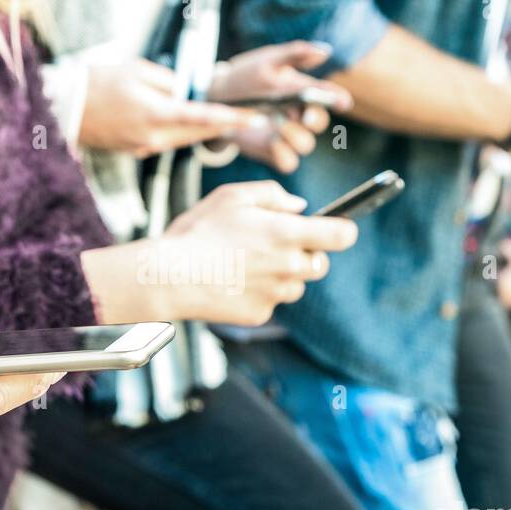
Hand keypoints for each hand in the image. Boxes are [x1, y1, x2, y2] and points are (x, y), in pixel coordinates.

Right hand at [79, 59, 264, 156]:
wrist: (65, 107)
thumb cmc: (99, 82)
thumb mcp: (138, 71)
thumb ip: (169, 83)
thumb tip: (187, 94)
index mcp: (156, 115)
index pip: (204, 118)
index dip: (233, 118)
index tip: (255, 118)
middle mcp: (154, 138)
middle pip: (199, 134)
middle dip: (225, 126)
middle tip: (251, 118)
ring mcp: (144, 148)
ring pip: (185, 140)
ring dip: (205, 131)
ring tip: (228, 121)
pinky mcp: (136, 151)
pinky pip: (167, 143)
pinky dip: (181, 134)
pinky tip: (189, 124)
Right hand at [81, 181, 358, 325]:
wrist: (168, 276)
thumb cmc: (198, 231)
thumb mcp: (233, 196)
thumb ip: (273, 194)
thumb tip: (299, 207)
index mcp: (287, 234)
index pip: (342, 235)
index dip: (342, 229)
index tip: (334, 227)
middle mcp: (288, 268)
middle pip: (320, 264)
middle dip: (306, 253)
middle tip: (274, 244)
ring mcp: (275, 295)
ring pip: (295, 285)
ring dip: (282, 275)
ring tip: (245, 263)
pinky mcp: (259, 315)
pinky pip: (271, 302)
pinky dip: (259, 292)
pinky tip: (232, 281)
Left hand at [208, 41, 353, 172]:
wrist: (217, 98)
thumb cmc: (246, 77)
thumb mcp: (269, 62)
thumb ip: (295, 55)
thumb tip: (325, 51)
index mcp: (303, 93)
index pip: (329, 98)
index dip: (339, 100)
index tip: (342, 102)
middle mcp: (298, 116)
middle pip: (319, 124)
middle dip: (315, 120)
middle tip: (304, 116)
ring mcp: (287, 136)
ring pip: (305, 145)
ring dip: (295, 136)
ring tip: (278, 124)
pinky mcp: (273, 152)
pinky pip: (288, 162)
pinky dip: (283, 155)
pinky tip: (271, 141)